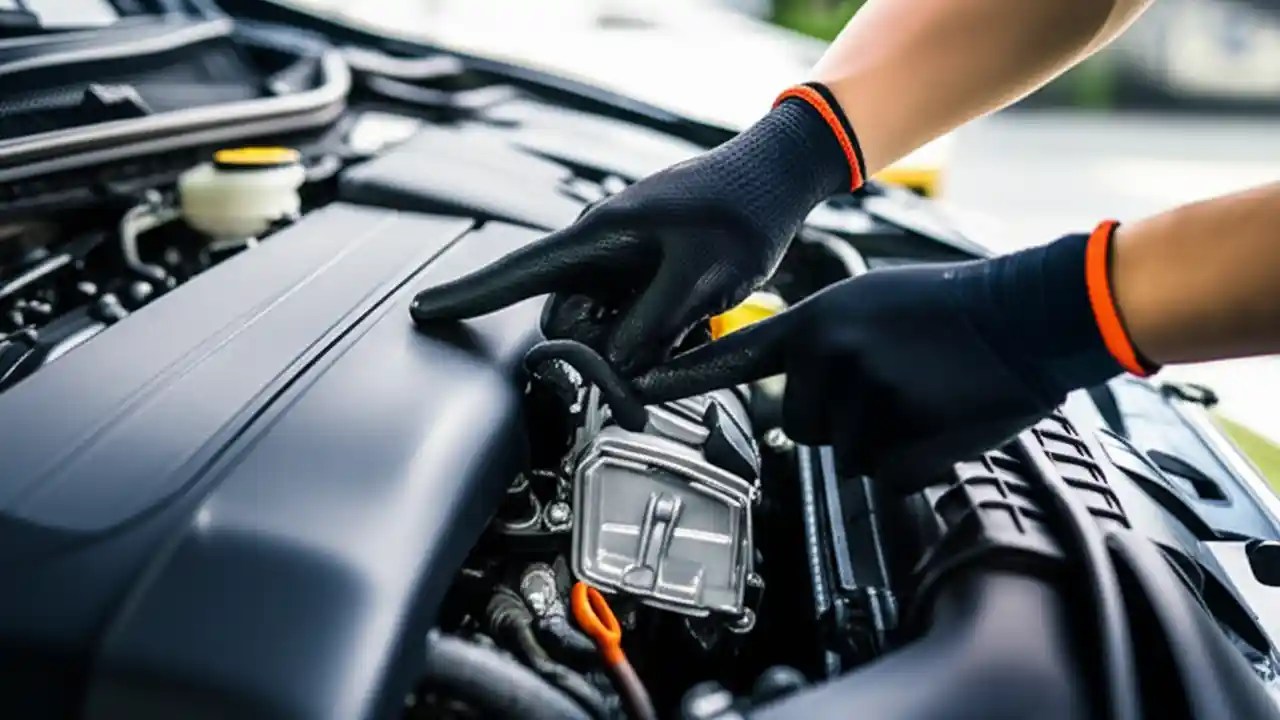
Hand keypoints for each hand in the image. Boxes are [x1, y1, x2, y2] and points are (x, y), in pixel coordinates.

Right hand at [411, 90, 859, 374]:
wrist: (775, 181)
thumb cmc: (739, 213)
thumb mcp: (700, 277)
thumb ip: (650, 328)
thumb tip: (612, 368)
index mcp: (598, 239)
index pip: (518, 273)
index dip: (468, 296)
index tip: (421, 311)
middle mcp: (600, 254)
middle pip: (570, 325)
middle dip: (606, 351)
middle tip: (664, 350)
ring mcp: (621, 267)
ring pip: (606, 331)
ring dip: (642, 344)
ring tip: (693, 317)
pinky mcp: (644, 278)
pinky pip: (635, 324)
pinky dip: (660, 333)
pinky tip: (697, 314)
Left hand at [633, 232, 1134, 487]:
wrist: (1029, 315)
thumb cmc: (954, 308)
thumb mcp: (872, 303)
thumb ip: (823, 343)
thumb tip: (796, 390)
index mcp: (817, 321)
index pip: (732, 356)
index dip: (681, 376)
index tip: (635, 383)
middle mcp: (829, 357)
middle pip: (801, 427)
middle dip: (840, 419)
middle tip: (891, 384)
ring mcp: (865, 398)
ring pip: (844, 455)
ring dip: (878, 439)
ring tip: (919, 394)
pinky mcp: (902, 439)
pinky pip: (885, 475)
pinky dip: (911, 461)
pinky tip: (940, 419)